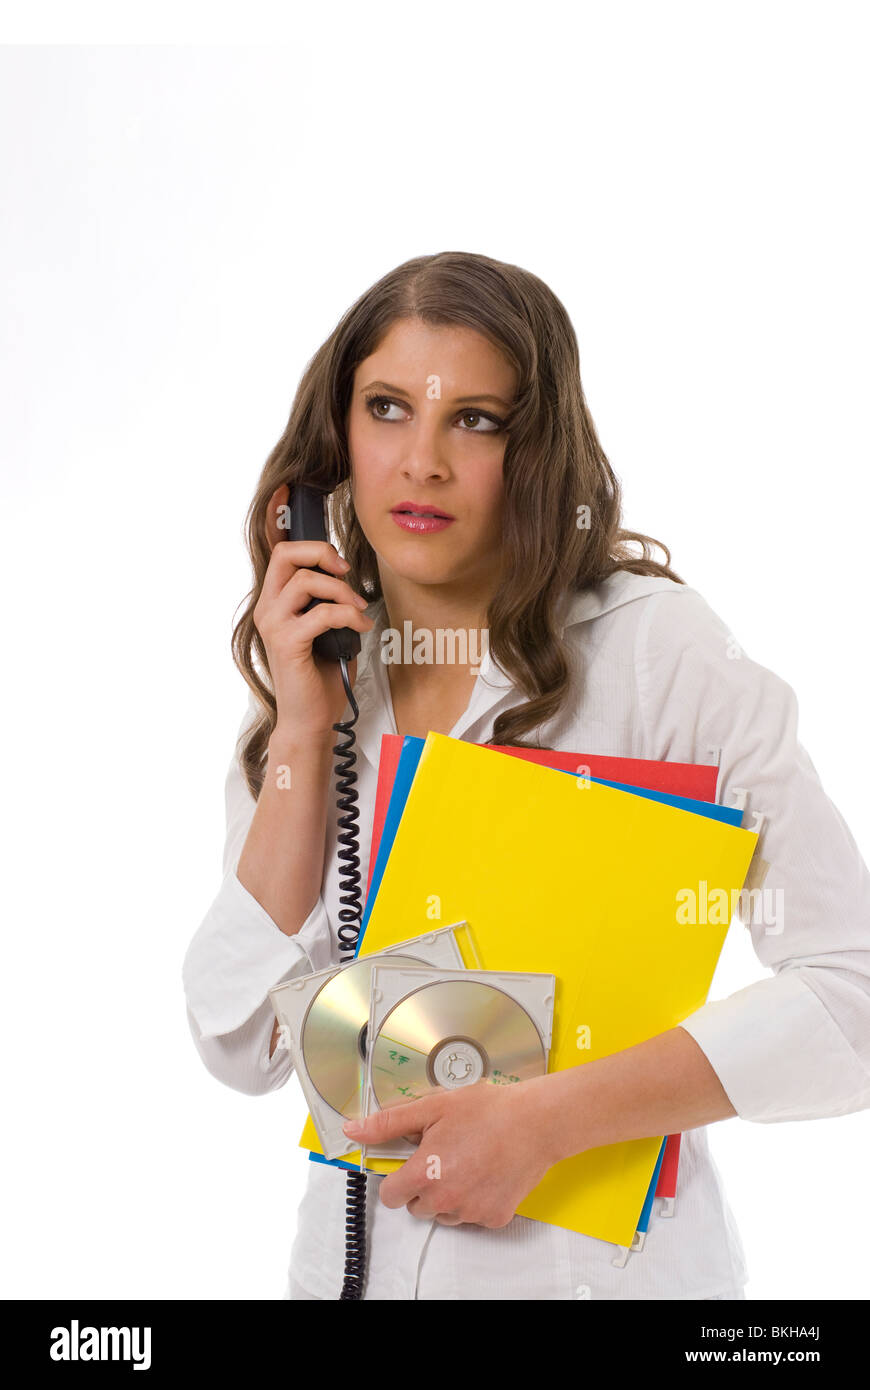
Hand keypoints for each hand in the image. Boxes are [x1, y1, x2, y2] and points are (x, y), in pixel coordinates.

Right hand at [254, 483, 374, 737]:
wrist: (312, 719)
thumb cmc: (323, 673)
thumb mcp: (329, 625)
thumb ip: (328, 597)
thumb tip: (345, 573)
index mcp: (276, 598)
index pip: (271, 548)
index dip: (276, 516)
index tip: (289, 488)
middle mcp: (267, 606)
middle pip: (286, 554)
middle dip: (322, 553)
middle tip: (347, 572)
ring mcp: (273, 624)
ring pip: (305, 580)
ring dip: (340, 590)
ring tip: (357, 609)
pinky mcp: (286, 643)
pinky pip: (320, 612)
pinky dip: (347, 615)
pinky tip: (359, 628)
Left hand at [342, 1078, 559, 1227]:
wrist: (536, 1122)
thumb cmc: (487, 1110)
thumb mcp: (432, 1106)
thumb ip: (389, 1123)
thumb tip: (354, 1130)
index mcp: (425, 1173)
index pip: (390, 1195)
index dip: (398, 1177)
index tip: (411, 1163)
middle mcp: (446, 1199)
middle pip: (417, 1206)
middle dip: (424, 1184)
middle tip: (445, 1155)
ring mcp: (471, 1212)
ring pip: (444, 1213)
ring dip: (449, 1194)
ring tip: (469, 1161)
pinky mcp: (494, 1218)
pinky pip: (472, 1216)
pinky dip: (475, 1199)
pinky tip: (487, 1173)